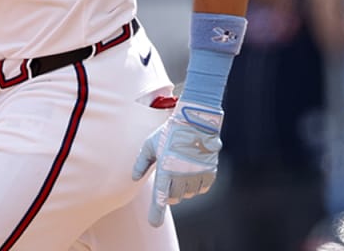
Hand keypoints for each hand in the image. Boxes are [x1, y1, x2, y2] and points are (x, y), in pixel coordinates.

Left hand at [132, 101, 222, 225]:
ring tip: (181, 171)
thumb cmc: (169, 132)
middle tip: (169, 179)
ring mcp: (196, 174)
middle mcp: (181, 175)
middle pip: (174, 198)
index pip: (160, 198)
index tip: (154, 223)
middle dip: (170, 193)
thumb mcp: (150, 144)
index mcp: (165, 169)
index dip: (157, 213)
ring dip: (183, 188)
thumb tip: (134, 177)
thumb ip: (141, 163)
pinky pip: (202, 188)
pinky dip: (197, 185)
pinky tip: (193, 173)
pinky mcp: (209, 171)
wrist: (195, 120)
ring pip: (188, 194)